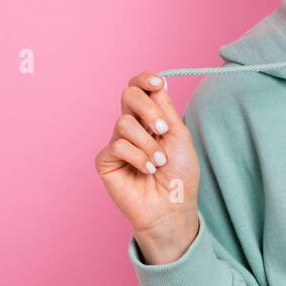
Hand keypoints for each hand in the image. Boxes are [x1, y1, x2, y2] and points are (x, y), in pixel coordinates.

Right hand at [94, 71, 201, 263]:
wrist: (173, 206)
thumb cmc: (180, 174)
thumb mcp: (179, 136)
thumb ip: (165, 109)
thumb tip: (159, 82)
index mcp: (150, 119)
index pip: (139, 89)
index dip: (144, 80)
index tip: (157, 82)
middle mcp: (132, 128)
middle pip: (128, 96)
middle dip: (148, 110)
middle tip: (164, 129)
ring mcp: (117, 143)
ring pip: (124, 123)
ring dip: (148, 144)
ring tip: (160, 162)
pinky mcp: (106, 161)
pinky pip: (117, 146)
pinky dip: (138, 157)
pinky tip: (147, 170)